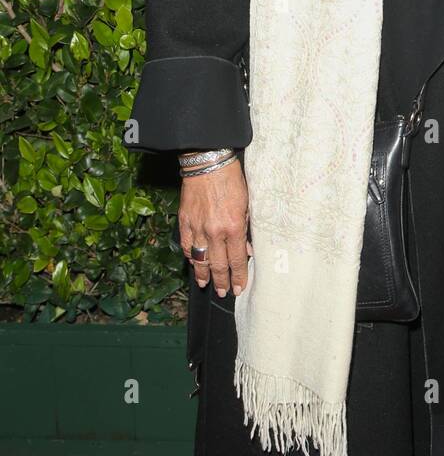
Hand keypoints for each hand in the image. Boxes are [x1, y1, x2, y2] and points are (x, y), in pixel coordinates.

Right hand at [178, 157, 251, 296]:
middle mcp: (214, 232)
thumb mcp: (248, 204)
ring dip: (203, 274)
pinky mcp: (184, 221)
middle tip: (223, 292)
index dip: (238, 277)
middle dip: (221, 281)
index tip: (238, 288)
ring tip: (206, 284)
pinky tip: (193, 262)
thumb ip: (246, 230)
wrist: (208, 163)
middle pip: (217, 265)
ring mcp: (197, 228)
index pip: (236, 261)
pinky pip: (187, 245)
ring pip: (199, 259)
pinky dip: (190, 256)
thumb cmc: (232, 180)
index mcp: (233, 228)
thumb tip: (246, 250)